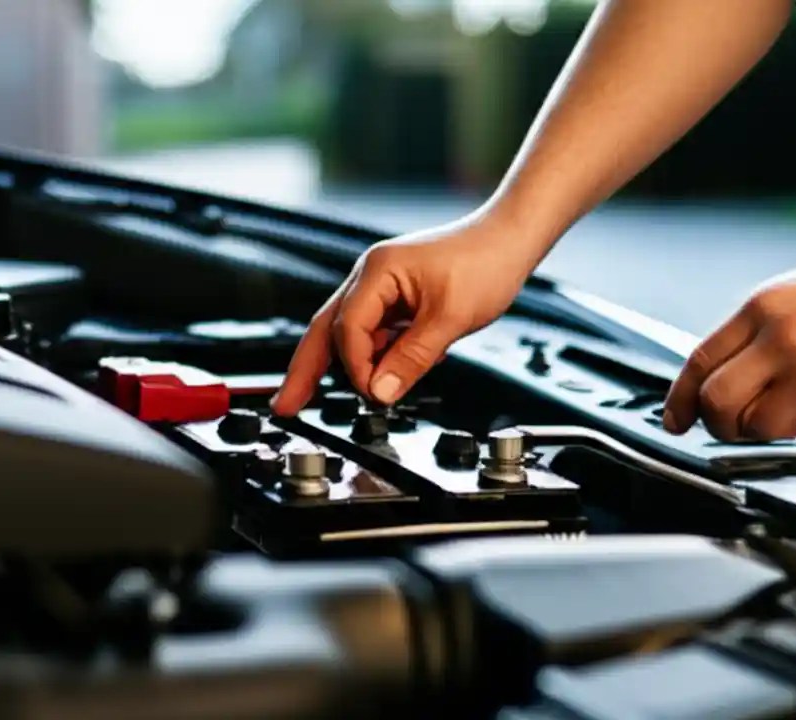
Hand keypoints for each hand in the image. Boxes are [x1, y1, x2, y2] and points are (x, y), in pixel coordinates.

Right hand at [271, 210, 543, 415]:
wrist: (510, 239)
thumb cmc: (485, 262)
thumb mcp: (450, 318)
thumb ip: (412, 358)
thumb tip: (379, 392)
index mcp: (377, 272)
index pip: (348, 329)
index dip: (357, 367)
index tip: (375, 393)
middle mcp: (370, 277)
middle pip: (325, 330)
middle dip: (304, 369)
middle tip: (284, 405)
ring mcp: (381, 288)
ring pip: (349, 335)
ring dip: (350, 366)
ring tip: (339, 395)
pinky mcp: (396, 300)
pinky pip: (375, 334)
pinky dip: (378, 357)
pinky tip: (390, 373)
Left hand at [663, 249, 795, 440]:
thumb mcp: (791, 298)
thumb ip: (752, 335)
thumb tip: (715, 379)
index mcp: (761, 308)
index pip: (699, 361)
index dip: (680, 399)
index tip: (674, 420)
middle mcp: (782, 336)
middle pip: (718, 403)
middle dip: (719, 425)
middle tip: (731, 426)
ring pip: (763, 426)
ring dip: (776, 425)